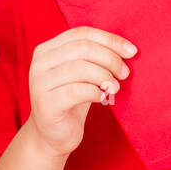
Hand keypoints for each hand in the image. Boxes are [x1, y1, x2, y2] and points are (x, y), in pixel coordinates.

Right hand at [26, 26, 136, 157]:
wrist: (52, 135)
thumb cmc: (71, 101)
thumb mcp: (82, 74)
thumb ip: (94, 57)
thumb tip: (127, 48)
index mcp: (47, 50)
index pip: (82, 33)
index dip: (110, 40)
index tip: (131, 51)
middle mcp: (39, 63)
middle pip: (82, 48)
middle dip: (110, 58)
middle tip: (124, 73)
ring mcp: (39, 83)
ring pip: (79, 68)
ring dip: (104, 76)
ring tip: (114, 88)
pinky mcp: (45, 104)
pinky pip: (76, 91)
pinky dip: (95, 92)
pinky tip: (102, 98)